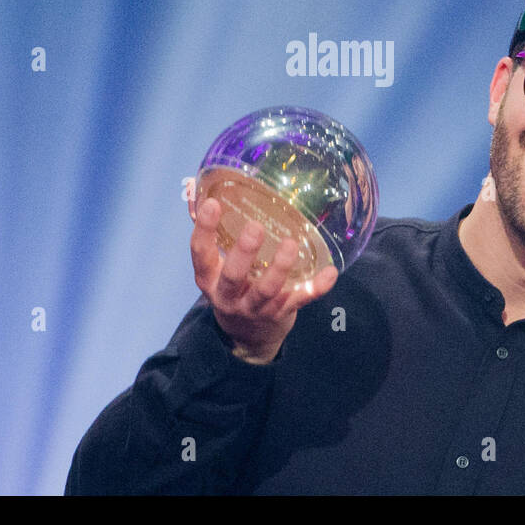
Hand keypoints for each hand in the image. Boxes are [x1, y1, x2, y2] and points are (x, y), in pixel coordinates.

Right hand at [190, 197, 338, 363]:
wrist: (247, 335)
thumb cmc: (232, 285)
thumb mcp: (215, 265)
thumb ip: (211, 230)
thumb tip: (194, 189)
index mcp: (209, 277)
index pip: (201, 253)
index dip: (204, 230)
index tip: (214, 204)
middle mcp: (228, 295)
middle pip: (233, 276)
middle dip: (244, 253)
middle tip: (256, 228)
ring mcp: (255, 308)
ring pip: (266, 291)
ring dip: (279, 268)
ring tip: (291, 244)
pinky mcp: (281, 314)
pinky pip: (300, 301)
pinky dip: (316, 287)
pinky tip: (330, 272)